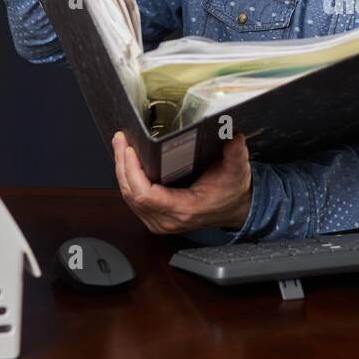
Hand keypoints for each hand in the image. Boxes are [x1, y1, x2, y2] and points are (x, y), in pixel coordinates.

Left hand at [111, 132, 252, 235]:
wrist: (235, 209)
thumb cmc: (232, 191)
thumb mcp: (237, 170)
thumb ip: (236, 154)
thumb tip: (233, 136)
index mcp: (184, 209)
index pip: (146, 195)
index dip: (133, 172)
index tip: (131, 150)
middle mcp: (168, 220)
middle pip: (132, 194)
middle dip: (122, 165)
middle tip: (121, 140)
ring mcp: (160, 222)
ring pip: (129, 198)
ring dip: (122, 171)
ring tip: (120, 146)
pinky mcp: (156, 219)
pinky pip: (133, 201)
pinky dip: (127, 180)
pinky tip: (126, 163)